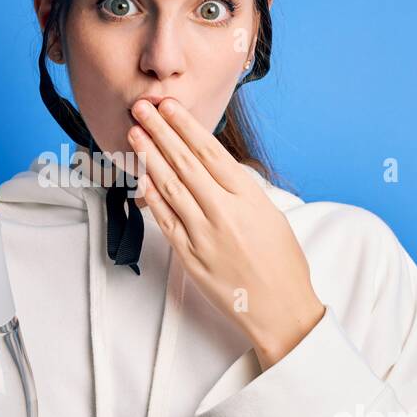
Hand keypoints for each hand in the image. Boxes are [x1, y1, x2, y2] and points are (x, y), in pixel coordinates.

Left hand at [127, 98, 325, 370]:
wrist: (282, 310)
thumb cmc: (282, 264)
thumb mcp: (270, 215)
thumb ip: (241, 190)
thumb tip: (214, 167)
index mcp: (248, 197)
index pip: (209, 152)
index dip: (185, 126)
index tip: (169, 106)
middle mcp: (224, 212)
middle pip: (184, 162)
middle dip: (160, 131)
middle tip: (142, 108)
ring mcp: (204, 234)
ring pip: (169, 186)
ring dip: (149, 157)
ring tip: (134, 134)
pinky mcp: (190, 256)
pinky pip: (165, 220)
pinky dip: (150, 197)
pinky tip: (139, 177)